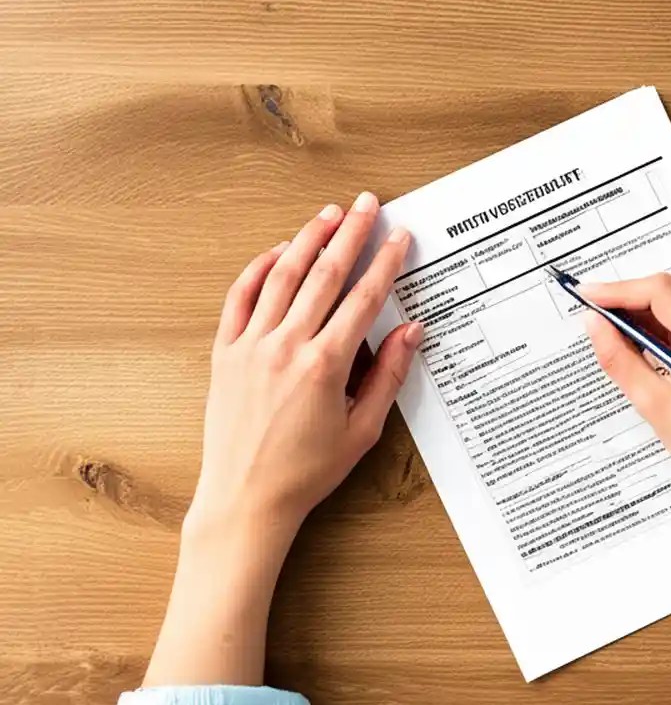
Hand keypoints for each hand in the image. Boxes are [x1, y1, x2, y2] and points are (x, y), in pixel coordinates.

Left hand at [189, 192, 421, 536]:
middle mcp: (286, 347)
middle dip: (351, 234)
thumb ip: (387, 375)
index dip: (386, 262)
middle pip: (325, 274)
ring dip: (308, 239)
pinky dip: (259, 269)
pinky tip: (278, 252)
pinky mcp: (226, 353)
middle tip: (368, 206)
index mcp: (325, 365)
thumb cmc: (305, 472)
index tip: (399, 237)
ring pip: (282, 276)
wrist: (246, 499)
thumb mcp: (362, 429)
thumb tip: (410, 332)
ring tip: (328, 214)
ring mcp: (251, 346)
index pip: (364, 298)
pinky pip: (241, 297)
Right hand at [579, 274, 670, 526]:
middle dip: (631, 303)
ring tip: (618, 337)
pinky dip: (670, 327)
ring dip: (649, 315)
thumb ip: (621, 360)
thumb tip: (594, 323)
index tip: (587, 297)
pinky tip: (649, 347)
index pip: (660, 293)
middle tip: (596, 320)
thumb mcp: (657, 407)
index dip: (618, 291)